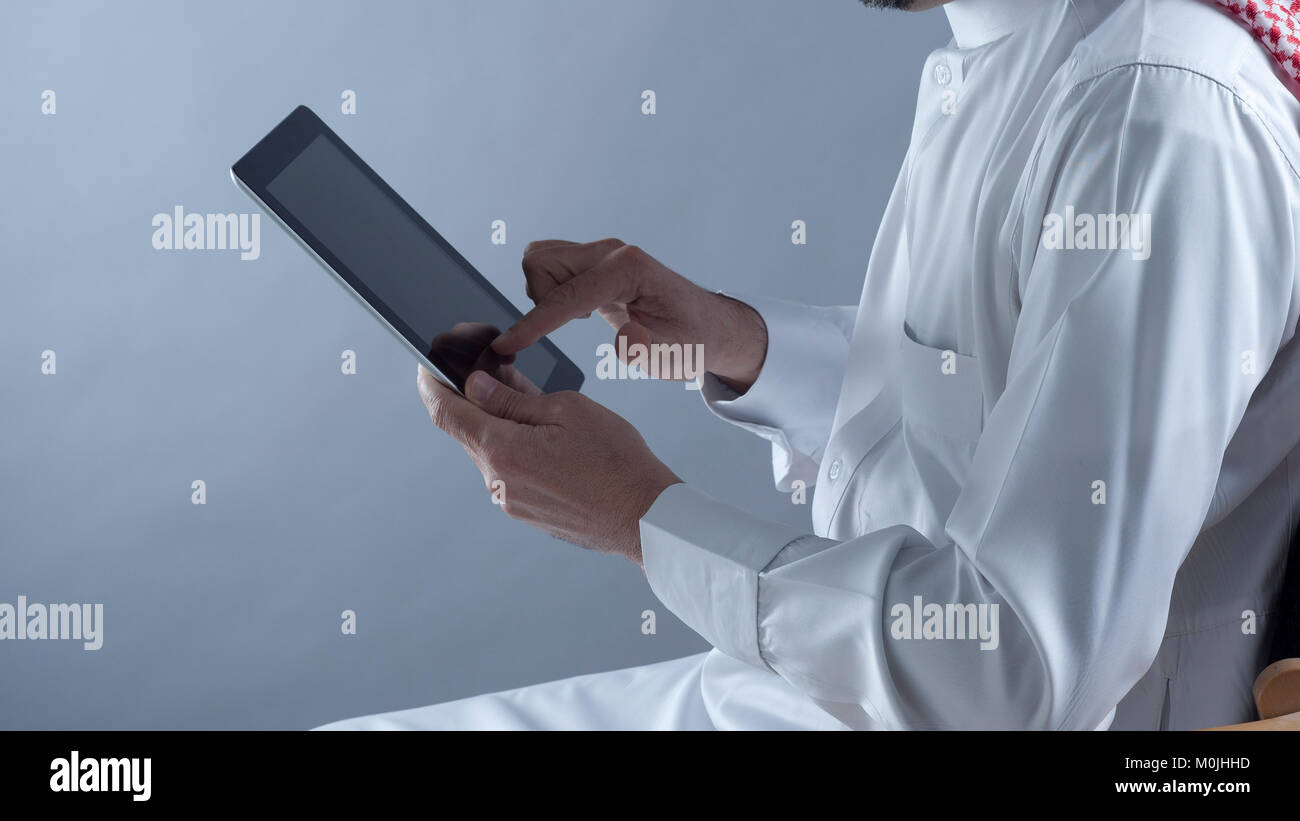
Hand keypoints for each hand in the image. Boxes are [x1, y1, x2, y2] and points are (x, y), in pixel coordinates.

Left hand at [418, 366, 681, 565]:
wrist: (645, 517)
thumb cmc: (616, 461)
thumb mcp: (566, 410)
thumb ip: (513, 398)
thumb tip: (476, 386)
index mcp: (502, 450)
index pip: (445, 413)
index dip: (431, 384)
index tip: (426, 366)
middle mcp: (498, 481)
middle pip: (468, 430)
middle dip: (476, 399)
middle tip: (498, 371)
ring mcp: (510, 501)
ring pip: (490, 451)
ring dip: (500, 424)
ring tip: (533, 403)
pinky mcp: (526, 512)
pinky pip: (508, 472)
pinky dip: (515, 447)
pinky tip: (544, 437)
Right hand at [491, 238, 768, 392]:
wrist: (706, 326)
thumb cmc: (691, 339)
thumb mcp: (672, 354)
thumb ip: (644, 345)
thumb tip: (624, 336)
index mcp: (629, 270)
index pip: (566, 295)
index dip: (533, 324)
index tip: (506, 345)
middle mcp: (612, 252)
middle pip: (542, 261)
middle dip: (541, 299)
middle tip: (573, 324)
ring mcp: (602, 253)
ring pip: (541, 259)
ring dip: (545, 293)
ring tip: (579, 317)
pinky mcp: (595, 262)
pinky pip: (551, 265)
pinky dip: (551, 289)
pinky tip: (580, 309)